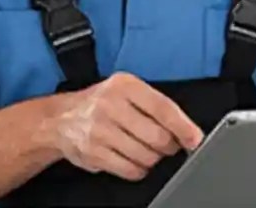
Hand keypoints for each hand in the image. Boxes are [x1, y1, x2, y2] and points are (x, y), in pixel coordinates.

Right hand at [50, 72, 203, 181]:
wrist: (60, 119)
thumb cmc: (101, 103)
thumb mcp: (126, 90)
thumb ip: (156, 105)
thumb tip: (188, 131)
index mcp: (125, 85)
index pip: (162, 107)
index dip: (183, 127)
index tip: (195, 139)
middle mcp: (111, 106)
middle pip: (157, 136)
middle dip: (168, 146)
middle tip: (165, 144)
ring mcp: (100, 130)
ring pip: (146, 156)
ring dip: (152, 158)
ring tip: (144, 149)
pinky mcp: (94, 153)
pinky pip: (130, 170)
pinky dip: (138, 169)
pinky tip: (132, 159)